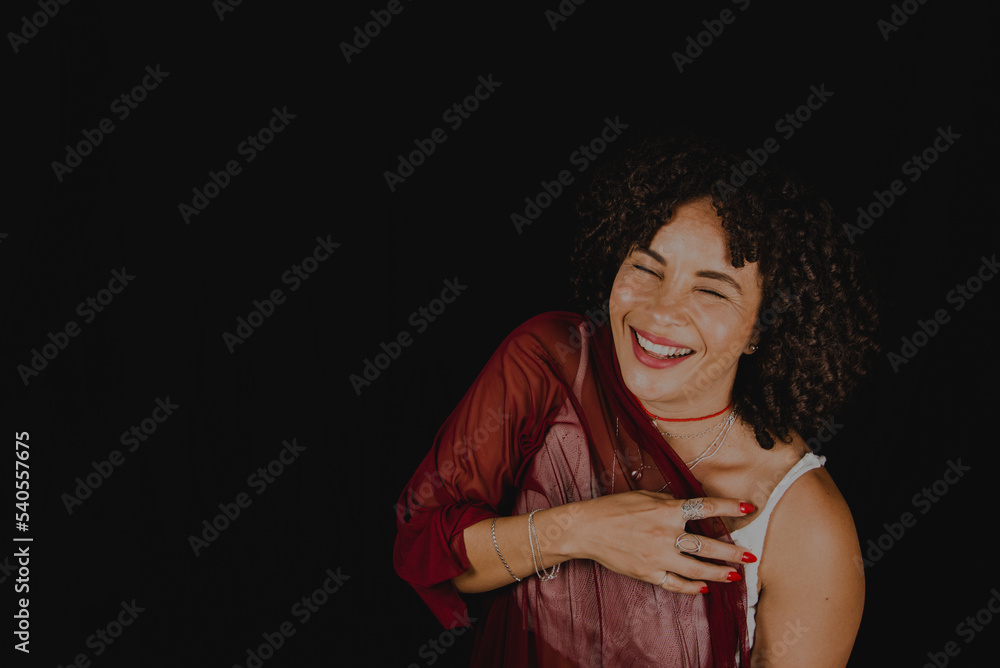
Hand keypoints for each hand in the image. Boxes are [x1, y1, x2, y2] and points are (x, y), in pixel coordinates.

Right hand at [564, 491, 755, 593]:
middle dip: (733, 552)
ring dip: (719, 573)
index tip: (749, 508)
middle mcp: (665, 533)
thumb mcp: (644, 497)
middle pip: (707, 545)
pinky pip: (675, 584)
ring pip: (697, 569)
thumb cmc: (613, 508)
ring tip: (735, 576)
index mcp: (666, 510)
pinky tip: (704, 587)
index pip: (705, 507)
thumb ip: (669, 503)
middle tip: (751, 556)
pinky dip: (691, 587)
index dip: (729, 507)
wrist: (586, 528)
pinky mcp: (648, 573)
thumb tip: (692, 509)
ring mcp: (657, 556)